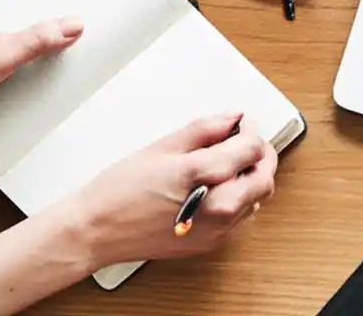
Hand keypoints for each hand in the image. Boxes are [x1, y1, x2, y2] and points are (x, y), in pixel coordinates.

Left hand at [0, 18, 83, 138]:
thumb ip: (34, 42)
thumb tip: (73, 24)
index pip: (40, 30)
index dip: (64, 28)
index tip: (89, 28)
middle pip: (28, 42)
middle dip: (52, 40)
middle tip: (77, 38)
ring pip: (13, 60)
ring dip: (33, 59)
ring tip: (54, 58)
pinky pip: (2, 79)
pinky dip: (15, 80)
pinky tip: (15, 90)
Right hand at [65, 112, 276, 269]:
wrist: (97, 231)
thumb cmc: (120, 191)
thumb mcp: (163, 147)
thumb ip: (205, 130)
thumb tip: (232, 118)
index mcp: (203, 176)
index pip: (252, 149)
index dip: (251, 131)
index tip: (244, 124)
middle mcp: (217, 207)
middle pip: (265, 177)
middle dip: (260, 155)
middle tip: (245, 141)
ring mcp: (217, 230)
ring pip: (258, 198)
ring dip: (252, 177)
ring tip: (229, 163)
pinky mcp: (212, 243)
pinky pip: (242, 216)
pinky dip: (240, 198)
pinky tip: (217, 188)